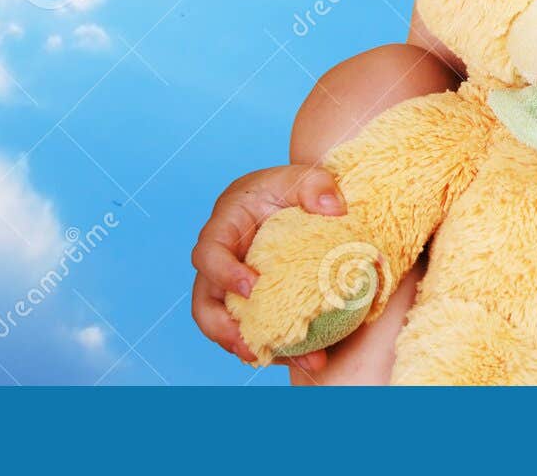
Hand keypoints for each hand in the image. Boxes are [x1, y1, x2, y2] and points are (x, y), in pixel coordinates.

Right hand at [190, 163, 345, 370]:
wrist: (292, 204)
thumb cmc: (288, 188)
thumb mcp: (301, 176)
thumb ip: (317, 185)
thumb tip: (333, 208)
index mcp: (224, 227)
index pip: (207, 252)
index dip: (222, 273)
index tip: (252, 286)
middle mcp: (221, 262)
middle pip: (202, 302)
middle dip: (221, 329)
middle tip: (251, 346)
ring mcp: (231, 288)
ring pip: (224, 326)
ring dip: (250, 348)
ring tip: (286, 361)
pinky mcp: (250, 305)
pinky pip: (253, 331)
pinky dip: (275, 348)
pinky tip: (308, 358)